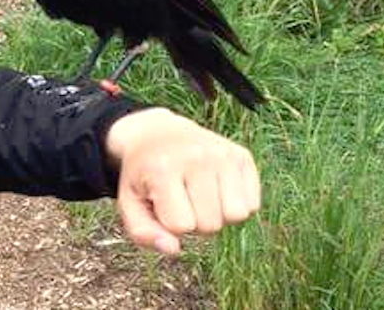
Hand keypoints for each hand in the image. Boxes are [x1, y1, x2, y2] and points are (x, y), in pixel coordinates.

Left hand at [103, 108, 260, 254]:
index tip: (163, 203)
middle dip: (196, 222)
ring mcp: (223, 154)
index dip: (171, 223)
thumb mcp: (129, 203)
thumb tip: (173, 249)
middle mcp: (196, 157)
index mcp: (163, 168)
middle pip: (212, 224)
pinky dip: (237, 204)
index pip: (181, 225)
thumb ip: (143, 233)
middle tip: (183, 199)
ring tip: (201, 196)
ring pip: (237, 216)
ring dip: (219, 215)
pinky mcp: (243, 155)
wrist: (160, 134)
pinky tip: (217, 188)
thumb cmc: (145, 176)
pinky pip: (253, 204)